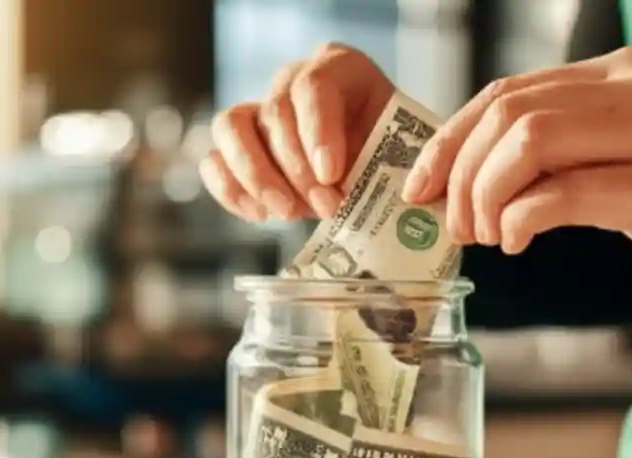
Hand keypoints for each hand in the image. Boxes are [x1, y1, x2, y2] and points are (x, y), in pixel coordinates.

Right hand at [201, 43, 393, 222]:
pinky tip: (260, 215)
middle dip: (296, 167)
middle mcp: (293, 82)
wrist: (375, 174)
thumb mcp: (412, 154)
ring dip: (255, 175)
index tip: (332, 175)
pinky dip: (230, 189)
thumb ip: (410, 165)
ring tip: (286, 212)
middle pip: (275, 112)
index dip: (318, 132)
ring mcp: (260, 112)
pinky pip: (215, 159)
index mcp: (340, 69)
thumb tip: (416, 194)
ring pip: (230, 127)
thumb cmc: (396, 159)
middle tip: (324, 206)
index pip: (314, 87)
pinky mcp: (239, 147)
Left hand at [400, 47, 631, 299]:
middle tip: (452, 225)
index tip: (419, 186)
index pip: (507, 92)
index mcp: (624, 75)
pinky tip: (520, 243)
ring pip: (527, 142)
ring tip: (489, 237)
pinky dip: (524, 218)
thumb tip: (487, 191)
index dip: (449, 139)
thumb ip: (575, 158)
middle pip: (507, 112)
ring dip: (486, 195)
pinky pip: (567, 191)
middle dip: (458, 172)